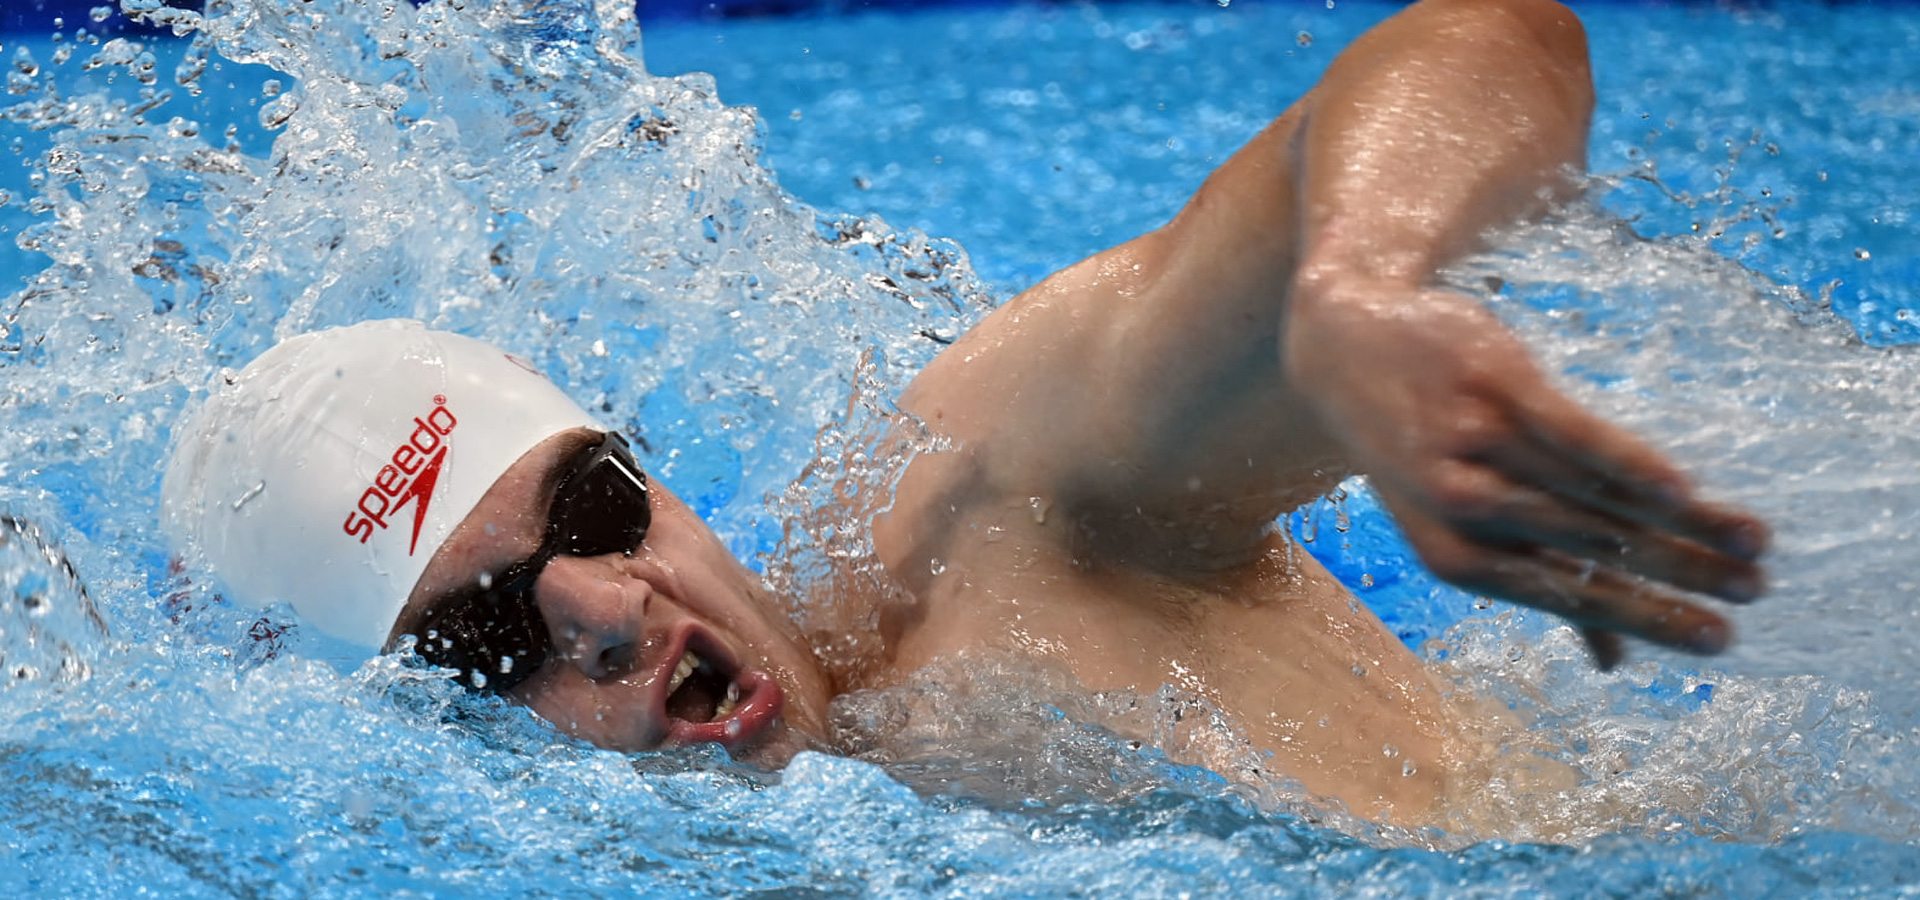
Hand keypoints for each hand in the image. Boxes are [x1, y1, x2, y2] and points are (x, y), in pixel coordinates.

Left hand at [1284, 278, 1768, 668]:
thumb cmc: (1416, 446)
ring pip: (1594, 497)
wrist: (1343, 344)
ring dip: (1681, 525)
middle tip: (1757, 593)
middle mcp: (1460, 508)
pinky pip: (1572, 433)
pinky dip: (1628, 463)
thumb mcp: (1454, 519)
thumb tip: (1613, 662)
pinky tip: (1682, 488)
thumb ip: (1539, 580)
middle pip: (1592, 550)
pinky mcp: (1493, 385)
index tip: (1720, 642)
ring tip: (1752, 540)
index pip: (1568, 597)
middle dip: (1682, 576)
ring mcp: (1474, 444)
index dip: (1647, 620)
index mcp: (1452, 556)